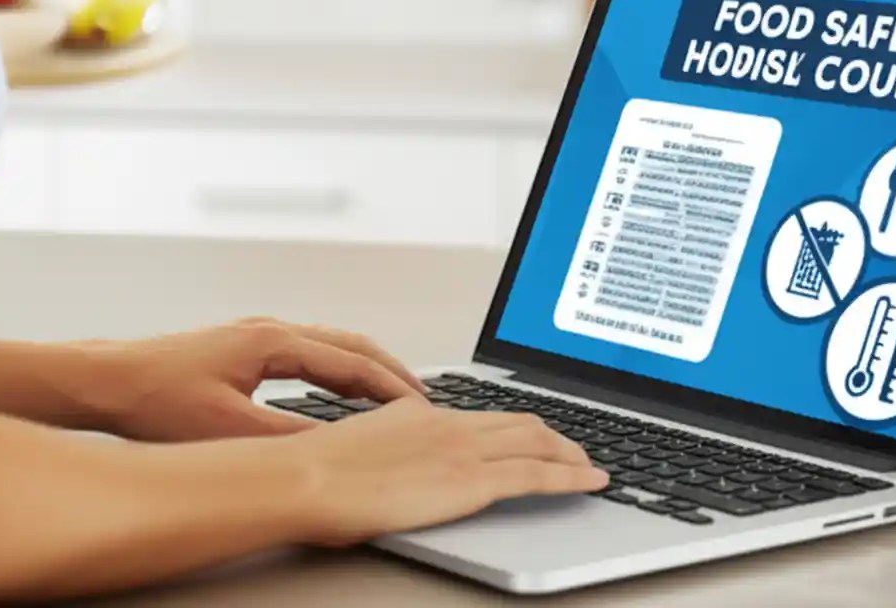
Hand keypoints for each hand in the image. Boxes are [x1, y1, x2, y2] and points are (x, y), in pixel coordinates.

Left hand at [100, 317, 426, 441]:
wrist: (104, 381)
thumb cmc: (153, 399)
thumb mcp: (229, 429)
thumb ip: (288, 439)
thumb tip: (337, 448)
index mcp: (274, 342)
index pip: (352, 364)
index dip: (391, 387)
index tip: (420, 407)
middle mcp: (271, 330)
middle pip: (350, 344)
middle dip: (390, 371)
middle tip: (421, 399)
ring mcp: (257, 334)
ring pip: (331, 345)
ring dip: (364, 369)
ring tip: (391, 395)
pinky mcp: (245, 346)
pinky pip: (309, 353)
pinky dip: (338, 369)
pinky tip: (339, 391)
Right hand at [286, 400, 609, 545]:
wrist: (305, 478)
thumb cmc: (316, 474)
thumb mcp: (357, 450)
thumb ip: (385, 452)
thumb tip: (390, 467)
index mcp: (420, 413)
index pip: (483, 415)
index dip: (515, 425)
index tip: (530, 434)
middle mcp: (448, 422)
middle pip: (519, 422)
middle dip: (555, 436)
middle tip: (574, 449)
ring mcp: (463, 448)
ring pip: (538, 443)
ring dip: (571, 454)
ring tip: (590, 467)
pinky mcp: (472, 480)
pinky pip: (538, 475)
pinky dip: (572, 477)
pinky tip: (590, 482)